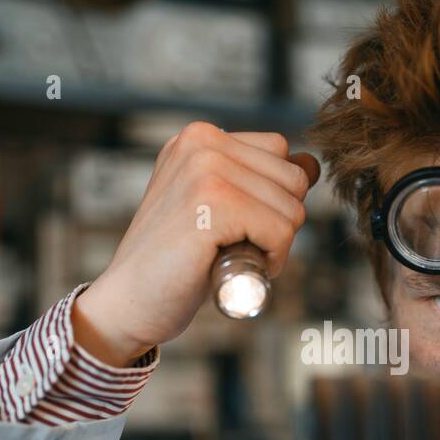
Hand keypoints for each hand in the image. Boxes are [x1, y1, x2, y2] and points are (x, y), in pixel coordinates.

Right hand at [72, 122, 321, 365]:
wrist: (128, 303)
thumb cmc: (176, 262)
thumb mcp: (219, 206)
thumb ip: (258, 180)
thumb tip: (311, 164)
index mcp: (200, 136)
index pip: (280, 153)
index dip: (272, 200)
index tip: (232, 226)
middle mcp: (201, 142)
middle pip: (293, 180)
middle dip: (277, 222)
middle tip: (231, 246)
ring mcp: (205, 169)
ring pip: (292, 208)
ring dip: (273, 245)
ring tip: (228, 256)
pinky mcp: (213, 203)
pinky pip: (281, 231)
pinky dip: (271, 260)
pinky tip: (235, 267)